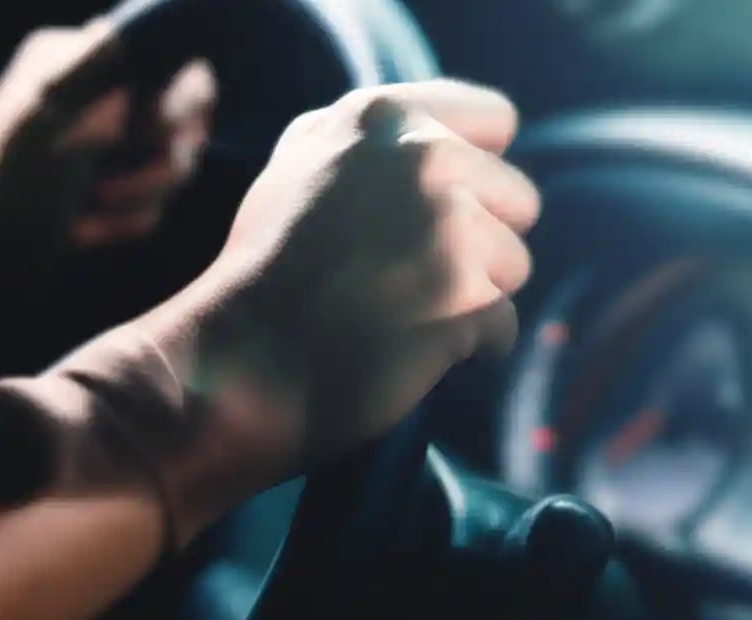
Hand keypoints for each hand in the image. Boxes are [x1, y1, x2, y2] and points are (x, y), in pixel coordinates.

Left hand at [0, 16, 214, 256]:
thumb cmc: (3, 171)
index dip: (183, 101)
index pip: (174, 63)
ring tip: (93, 207)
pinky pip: (155, 207)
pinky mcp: (118, 192)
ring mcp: (116, 148)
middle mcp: (108, 98)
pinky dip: (125, 223)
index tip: (155, 130)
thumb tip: (124, 29)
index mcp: (89, 64)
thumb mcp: (44, 108)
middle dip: (160, 165)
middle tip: (112, 184)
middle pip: (187, 125)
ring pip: (175, 171)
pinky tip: (84, 230)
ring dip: (139, 198)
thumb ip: (90, 66)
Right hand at [43, 80, 538, 544]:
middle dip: (475, 243)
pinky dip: (470, 351)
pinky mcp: (465, 300)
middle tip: (401, 276)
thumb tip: (450, 140)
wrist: (235, 369)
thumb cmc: (264, 276)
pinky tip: (409, 353)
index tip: (437, 211)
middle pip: (516, 200)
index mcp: (382, 118)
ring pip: (514, 266)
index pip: (494, 119)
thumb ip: (374, 143)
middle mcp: (423, 157)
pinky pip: (504, 328)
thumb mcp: (300, 167)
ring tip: (397, 313)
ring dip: (471, 298)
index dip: (475, 173)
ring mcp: (448, 228)